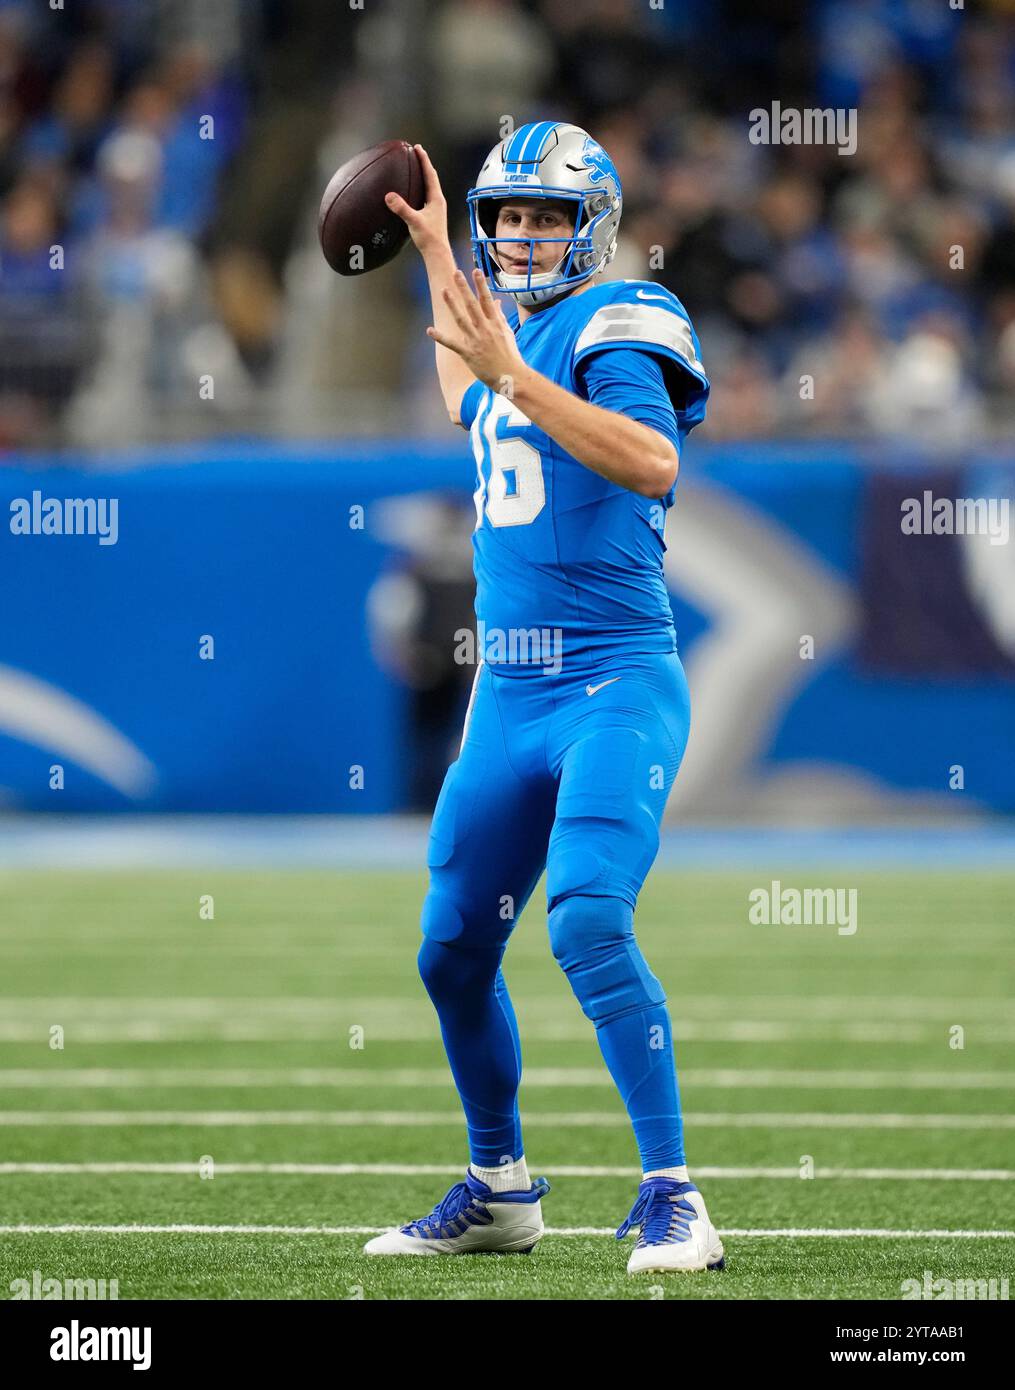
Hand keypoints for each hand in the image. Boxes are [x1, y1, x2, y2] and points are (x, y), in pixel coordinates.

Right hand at [384, 145, 450, 260]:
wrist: (437, 253)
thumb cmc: (429, 239)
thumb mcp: (414, 221)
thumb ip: (402, 208)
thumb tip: (389, 196)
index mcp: (436, 199)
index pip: (430, 173)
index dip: (423, 159)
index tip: (417, 148)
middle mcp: (438, 201)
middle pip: (431, 177)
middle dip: (423, 164)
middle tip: (416, 152)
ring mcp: (436, 208)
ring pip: (430, 186)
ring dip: (423, 175)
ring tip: (415, 167)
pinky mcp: (432, 215)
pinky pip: (426, 195)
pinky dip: (421, 187)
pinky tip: (414, 191)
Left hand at [427, 268, 526, 392]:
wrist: (510, 377)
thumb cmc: (510, 356)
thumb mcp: (507, 333)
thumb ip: (500, 316)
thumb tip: (496, 302)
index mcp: (495, 324)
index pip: (487, 300)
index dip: (480, 285)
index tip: (475, 271)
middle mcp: (485, 329)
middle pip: (472, 305)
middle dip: (464, 288)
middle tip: (456, 273)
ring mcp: (476, 341)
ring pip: (461, 319)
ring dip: (452, 304)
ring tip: (444, 290)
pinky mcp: (468, 354)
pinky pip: (452, 344)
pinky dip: (440, 337)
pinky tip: (429, 330)